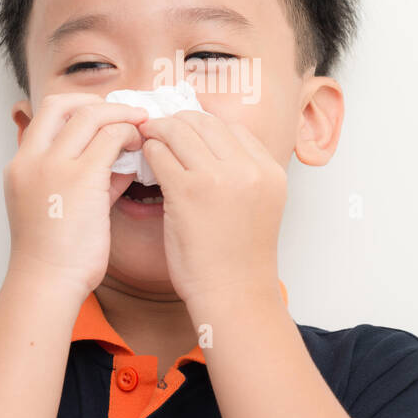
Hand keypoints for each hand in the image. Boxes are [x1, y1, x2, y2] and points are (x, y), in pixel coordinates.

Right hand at [3, 93, 148, 301]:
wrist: (47, 282)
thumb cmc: (54, 255)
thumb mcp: (58, 206)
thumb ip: (84, 179)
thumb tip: (119, 163)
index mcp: (20, 165)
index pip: (46, 114)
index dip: (78, 107)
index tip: (104, 116)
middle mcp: (32, 159)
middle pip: (63, 104)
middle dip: (98, 102)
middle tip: (125, 113)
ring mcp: (53, 166)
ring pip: (90, 115)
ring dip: (120, 115)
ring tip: (140, 127)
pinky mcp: (81, 177)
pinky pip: (111, 139)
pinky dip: (129, 136)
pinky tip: (140, 148)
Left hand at [136, 111, 285, 306]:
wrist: (234, 295)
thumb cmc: (239, 257)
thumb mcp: (260, 203)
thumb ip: (244, 172)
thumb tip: (209, 144)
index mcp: (271, 170)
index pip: (233, 127)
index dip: (205, 126)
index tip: (188, 133)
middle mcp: (249, 168)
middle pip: (205, 121)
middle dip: (178, 121)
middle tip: (160, 128)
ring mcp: (218, 177)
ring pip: (179, 130)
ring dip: (160, 132)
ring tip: (149, 140)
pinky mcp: (187, 190)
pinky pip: (160, 153)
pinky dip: (150, 152)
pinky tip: (146, 161)